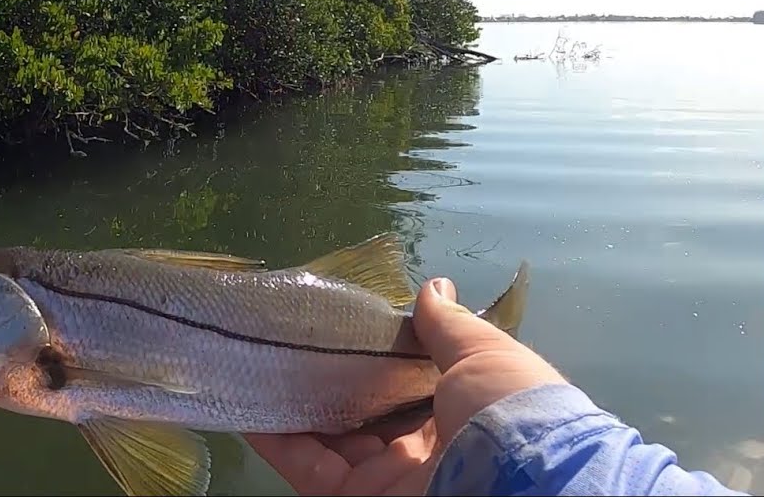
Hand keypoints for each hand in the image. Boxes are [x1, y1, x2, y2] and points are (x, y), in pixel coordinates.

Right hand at [245, 276, 566, 495]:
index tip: (346, 322)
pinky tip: (249, 403)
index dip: (379, 357)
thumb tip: (432, 286)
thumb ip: (450, 327)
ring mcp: (382, 478)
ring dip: (292, 404)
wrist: (515, 485)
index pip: (409, 385)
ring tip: (259, 361)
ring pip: (325, 438)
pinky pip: (304, 465)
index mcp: (459, 415)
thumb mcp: (488, 356)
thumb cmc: (509, 412)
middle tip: (291, 337)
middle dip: (328, 379)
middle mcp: (420, 451)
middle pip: (362, 413)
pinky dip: (274, 439)